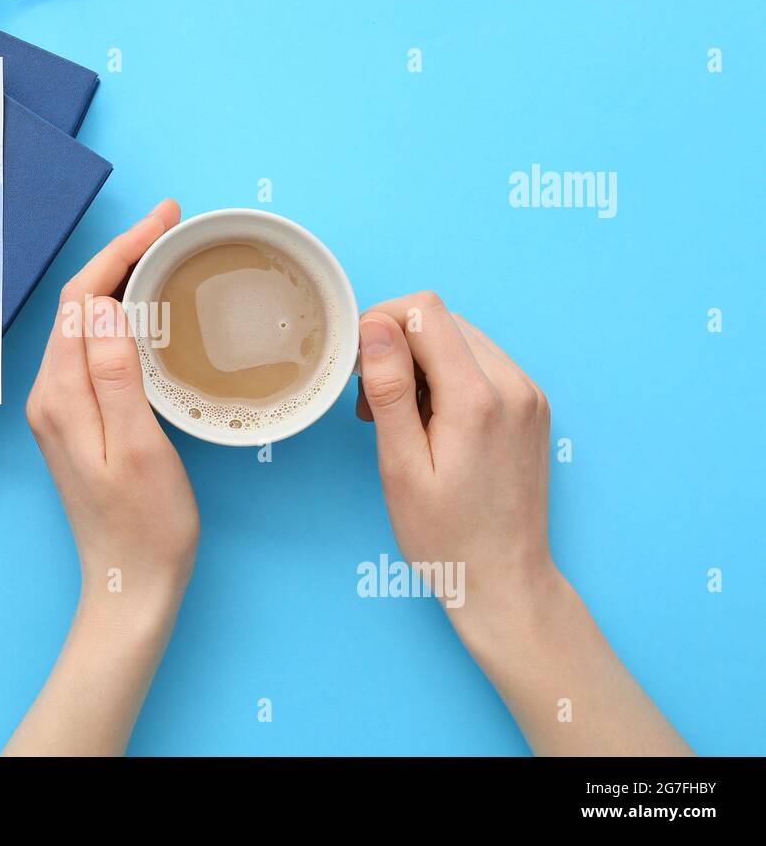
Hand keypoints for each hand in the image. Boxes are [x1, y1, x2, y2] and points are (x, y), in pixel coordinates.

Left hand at [4, 198, 196, 755]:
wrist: (133, 583)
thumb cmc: (145, 524)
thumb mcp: (138, 446)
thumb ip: (115, 372)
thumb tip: (100, 303)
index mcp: (60, 395)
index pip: (80, 299)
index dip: (120, 251)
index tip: (164, 220)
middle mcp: (49, 395)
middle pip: (77, 304)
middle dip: (121, 255)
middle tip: (172, 224)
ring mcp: (60, 408)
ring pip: (83, 323)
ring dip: (118, 281)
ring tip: (163, 252)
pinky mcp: (76, 420)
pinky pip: (91, 349)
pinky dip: (118, 315)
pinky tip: (145, 309)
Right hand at [355, 291, 553, 633]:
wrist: (504, 579)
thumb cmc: (445, 536)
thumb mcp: (401, 466)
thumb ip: (389, 390)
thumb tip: (375, 327)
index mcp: (477, 398)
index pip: (424, 311)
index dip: (380, 323)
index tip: (358, 368)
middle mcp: (512, 385)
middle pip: (442, 320)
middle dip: (397, 347)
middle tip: (373, 405)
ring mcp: (528, 394)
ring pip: (461, 337)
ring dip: (421, 361)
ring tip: (401, 419)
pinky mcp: (531, 406)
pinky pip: (481, 363)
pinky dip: (448, 376)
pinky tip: (432, 420)